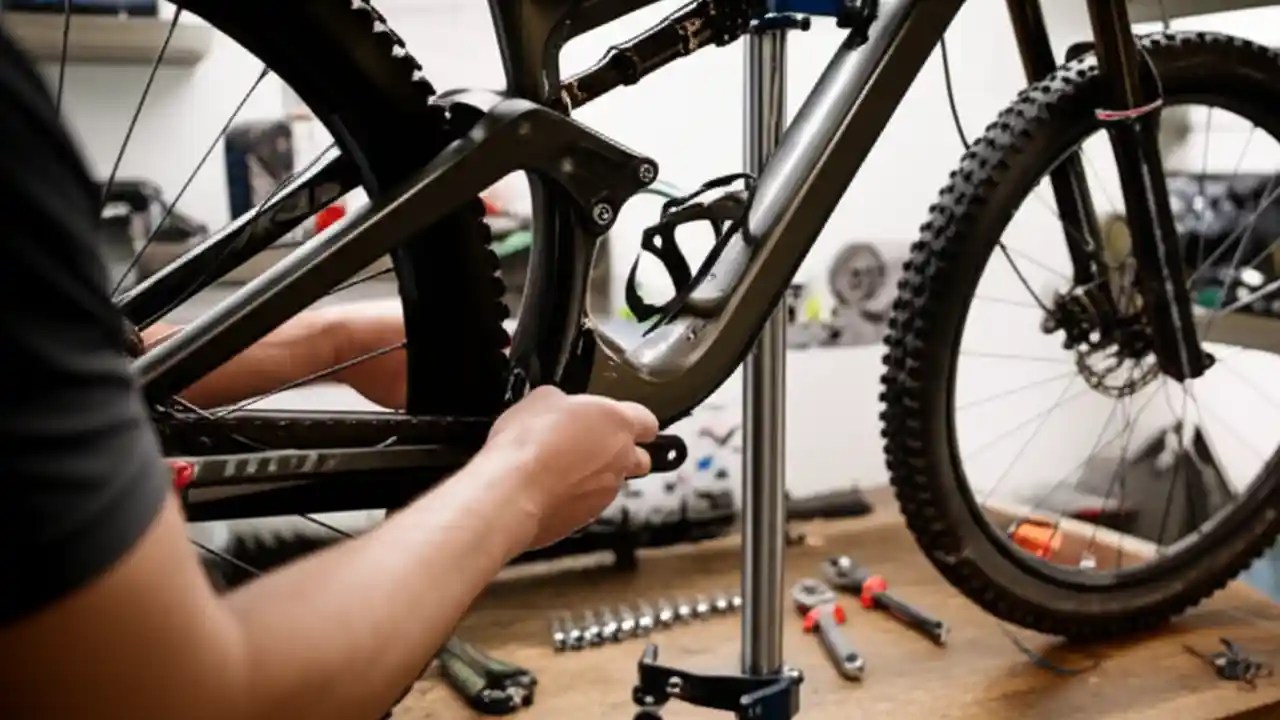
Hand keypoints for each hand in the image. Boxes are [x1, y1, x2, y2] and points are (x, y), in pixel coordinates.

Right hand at [478, 386, 658, 548]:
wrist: (511, 493)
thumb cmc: (528, 444)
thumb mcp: (541, 399)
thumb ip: (565, 403)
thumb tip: (561, 407)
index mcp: (617, 423)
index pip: (648, 421)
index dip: (634, 421)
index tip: (618, 420)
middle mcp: (621, 459)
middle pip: (639, 457)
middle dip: (621, 452)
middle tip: (590, 445)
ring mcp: (606, 493)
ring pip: (612, 482)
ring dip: (594, 476)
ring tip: (559, 468)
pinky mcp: (586, 519)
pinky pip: (588, 504)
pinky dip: (575, 498)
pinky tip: (548, 489)